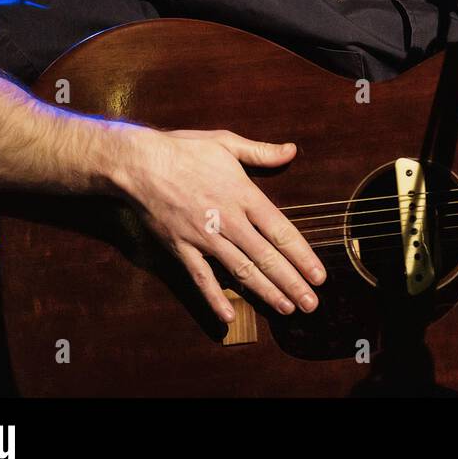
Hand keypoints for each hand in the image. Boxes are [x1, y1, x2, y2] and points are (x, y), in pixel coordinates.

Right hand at [117, 127, 324, 322]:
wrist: (138, 163)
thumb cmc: (184, 149)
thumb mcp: (226, 143)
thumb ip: (261, 152)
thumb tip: (292, 150)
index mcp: (243, 195)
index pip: (281, 231)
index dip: (302, 256)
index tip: (319, 275)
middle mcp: (228, 220)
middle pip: (266, 257)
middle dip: (292, 282)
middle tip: (312, 303)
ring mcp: (204, 237)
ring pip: (241, 270)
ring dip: (266, 292)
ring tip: (287, 308)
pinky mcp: (181, 248)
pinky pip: (201, 277)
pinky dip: (214, 298)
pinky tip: (229, 315)